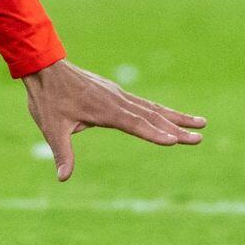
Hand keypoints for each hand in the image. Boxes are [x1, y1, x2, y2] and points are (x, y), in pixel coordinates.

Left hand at [23, 59, 204, 181]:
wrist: (44, 67)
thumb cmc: (47, 99)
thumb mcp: (51, 128)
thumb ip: (62, 152)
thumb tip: (62, 178)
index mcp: (104, 110)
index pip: (134, 124)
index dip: (153, 134)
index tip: (175, 140)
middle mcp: (116, 101)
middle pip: (152, 116)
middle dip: (177, 127)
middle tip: (201, 137)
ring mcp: (117, 94)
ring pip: (152, 107)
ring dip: (176, 116)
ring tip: (200, 122)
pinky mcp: (114, 92)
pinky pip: (143, 103)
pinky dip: (160, 110)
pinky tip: (170, 115)